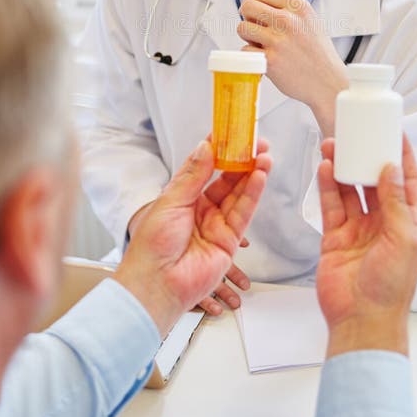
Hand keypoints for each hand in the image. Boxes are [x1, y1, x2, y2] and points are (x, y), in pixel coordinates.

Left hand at [114, 138, 270, 335]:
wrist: (156, 284)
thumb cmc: (152, 246)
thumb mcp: (171, 201)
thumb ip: (193, 175)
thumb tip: (205, 147)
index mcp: (183, 198)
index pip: (205, 167)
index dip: (219, 149)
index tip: (232, 132)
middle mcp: (201, 210)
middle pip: (227, 180)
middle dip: (243, 161)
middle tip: (257, 143)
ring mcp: (216, 225)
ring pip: (239, 194)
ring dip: (253, 175)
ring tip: (264, 156)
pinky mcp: (229, 241)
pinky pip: (244, 213)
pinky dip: (253, 194)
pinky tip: (260, 177)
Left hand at [237, 0, 347, 133]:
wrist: (328, 82)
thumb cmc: (317, 49)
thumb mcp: (308, 17)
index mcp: (298, 6)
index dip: (253, 0)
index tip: (255, 11)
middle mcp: (288, 20)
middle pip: (247, 6)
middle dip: (245, 16)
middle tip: (253, 26)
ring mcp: (278, 40)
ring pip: (243, 28)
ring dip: (247, 36)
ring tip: (259, 43)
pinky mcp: (270, 60)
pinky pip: (245, 49)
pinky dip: (251, 54)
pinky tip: (264, 57)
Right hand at [316, 135, 416, 358]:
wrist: (362, 320)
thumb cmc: (391, 287)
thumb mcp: (403, 239)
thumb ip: (396, 202)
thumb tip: (391, 168)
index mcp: (408, 223)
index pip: (407, 182)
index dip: (402, 157)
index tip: (395, 133)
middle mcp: (384, 223)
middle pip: (375, 182)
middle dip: (366, 157)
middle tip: (356, 134)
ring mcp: (359, 230)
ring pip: (350, 190)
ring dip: (342, 167)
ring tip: (333, 144)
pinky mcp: (336, 237)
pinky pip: (332, 206)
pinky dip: (327, 186)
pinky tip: (324, 168)